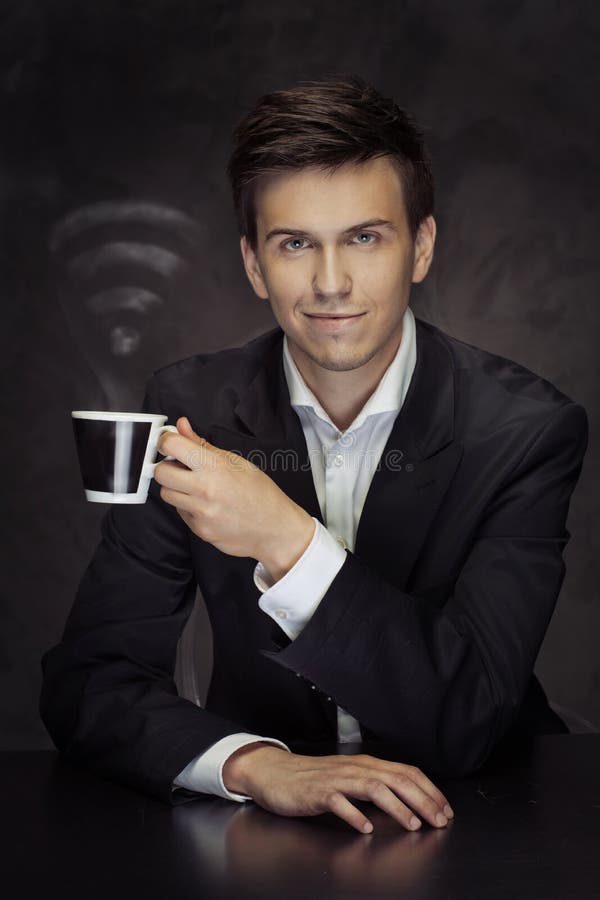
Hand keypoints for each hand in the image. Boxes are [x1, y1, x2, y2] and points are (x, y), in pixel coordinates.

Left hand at [154, 417, 314, 577]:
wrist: (275, 529)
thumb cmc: (260, 493)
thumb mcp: (236, 462)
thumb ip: (203, 445)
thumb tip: (182, 427)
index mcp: (215, 467)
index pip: (172, 446)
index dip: (166, 442)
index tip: (169, 444)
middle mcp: (205, 489)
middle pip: (161, 473)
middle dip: (166, 467)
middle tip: (181, 467)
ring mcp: (201, 512)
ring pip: (166, 494)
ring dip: (175, 488)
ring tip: (196, 487)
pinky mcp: (200, 530)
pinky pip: (180, 512)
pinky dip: (187, 506)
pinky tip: (205, 504)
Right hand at [222, 744, 453, 833]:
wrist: (275, 773)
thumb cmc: (313, 778)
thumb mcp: (349, 777)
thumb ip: (375, 785)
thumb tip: (407, 801)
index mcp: (366, 764)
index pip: (406, 772)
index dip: (429, 790)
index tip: (445, 810)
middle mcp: (355, 768)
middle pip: (395, 779)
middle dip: (422, 800)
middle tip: (439, 820)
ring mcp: (336, 779)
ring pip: (373, 787)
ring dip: (396, 806)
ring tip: (412, 824)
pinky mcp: (317, 793)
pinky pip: (338, 802)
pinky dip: (354, 815)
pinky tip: (365, 828)